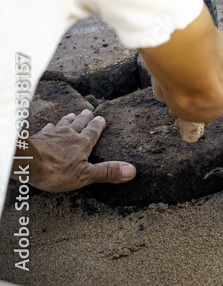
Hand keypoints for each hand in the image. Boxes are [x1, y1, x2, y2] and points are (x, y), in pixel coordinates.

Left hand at [17, 110, 135, 192]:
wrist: (25, 162)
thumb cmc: (55, 170)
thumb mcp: (84, 175)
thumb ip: (107, 172)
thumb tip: (132, 170)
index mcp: (82, 143)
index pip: (94, 131)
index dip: (98, 125)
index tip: (102, 118)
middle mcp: (69, 135)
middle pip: (79, 123)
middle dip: (85, 117)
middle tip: (89, 110)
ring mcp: (52, 134)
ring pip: (63, 123)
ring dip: (69, 119)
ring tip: (73, 114)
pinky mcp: (37, 137)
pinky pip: (46, 129)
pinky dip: (50, 127)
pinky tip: (49, 126)